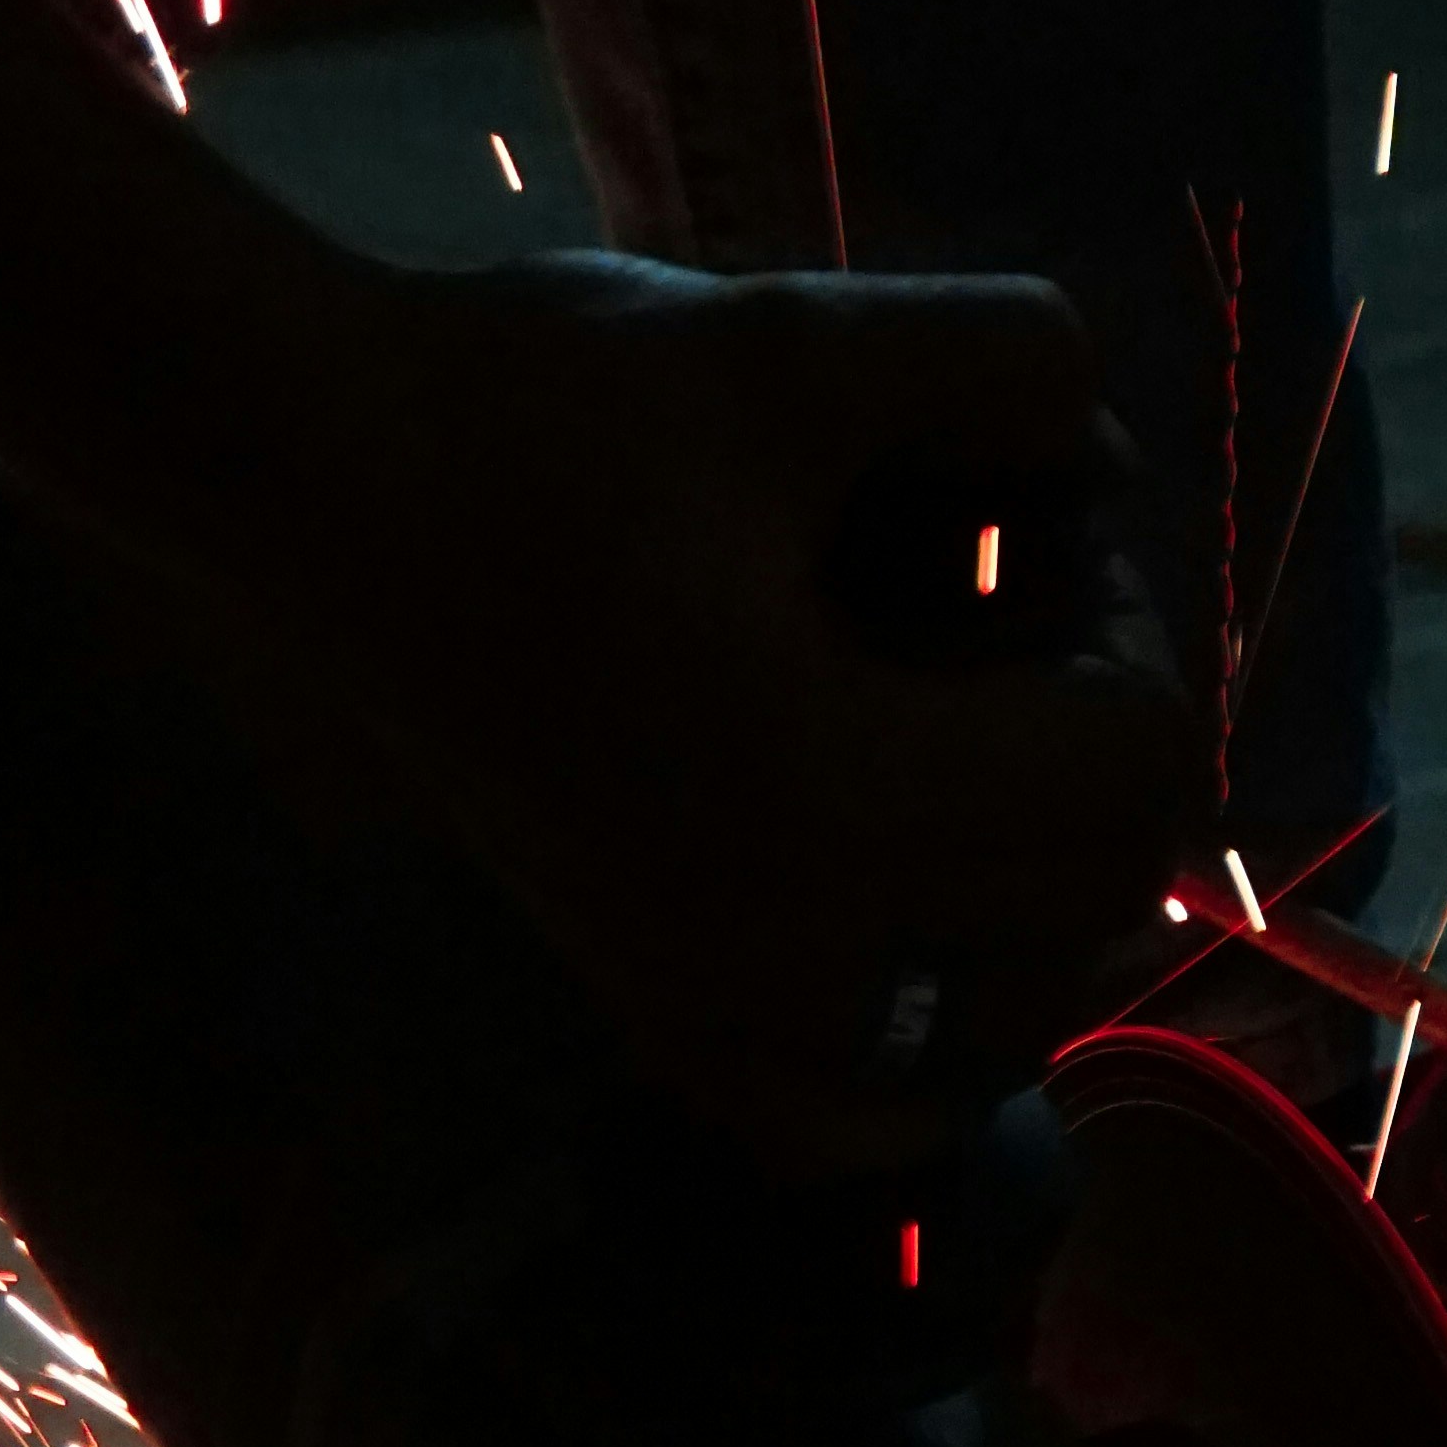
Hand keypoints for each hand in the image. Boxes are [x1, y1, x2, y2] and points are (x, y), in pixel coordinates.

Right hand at [326, 254, 1201, 1158]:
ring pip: (994, 1032)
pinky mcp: (637, 994)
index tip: (1032, 517)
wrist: (307, 484)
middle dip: (1094, 746)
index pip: (1139, 770)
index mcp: (836, 801)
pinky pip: (842, 1104)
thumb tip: (1110, 462)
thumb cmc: (534, 412)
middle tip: (1007, 612)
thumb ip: (1017, 369)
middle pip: (1094, 903)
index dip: (1127, 614)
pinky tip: (901, 907)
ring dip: (1038, 904)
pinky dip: (914, 1031)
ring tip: (978, 757)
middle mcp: (781, 947)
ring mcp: (699, 998)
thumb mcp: (800, 342)